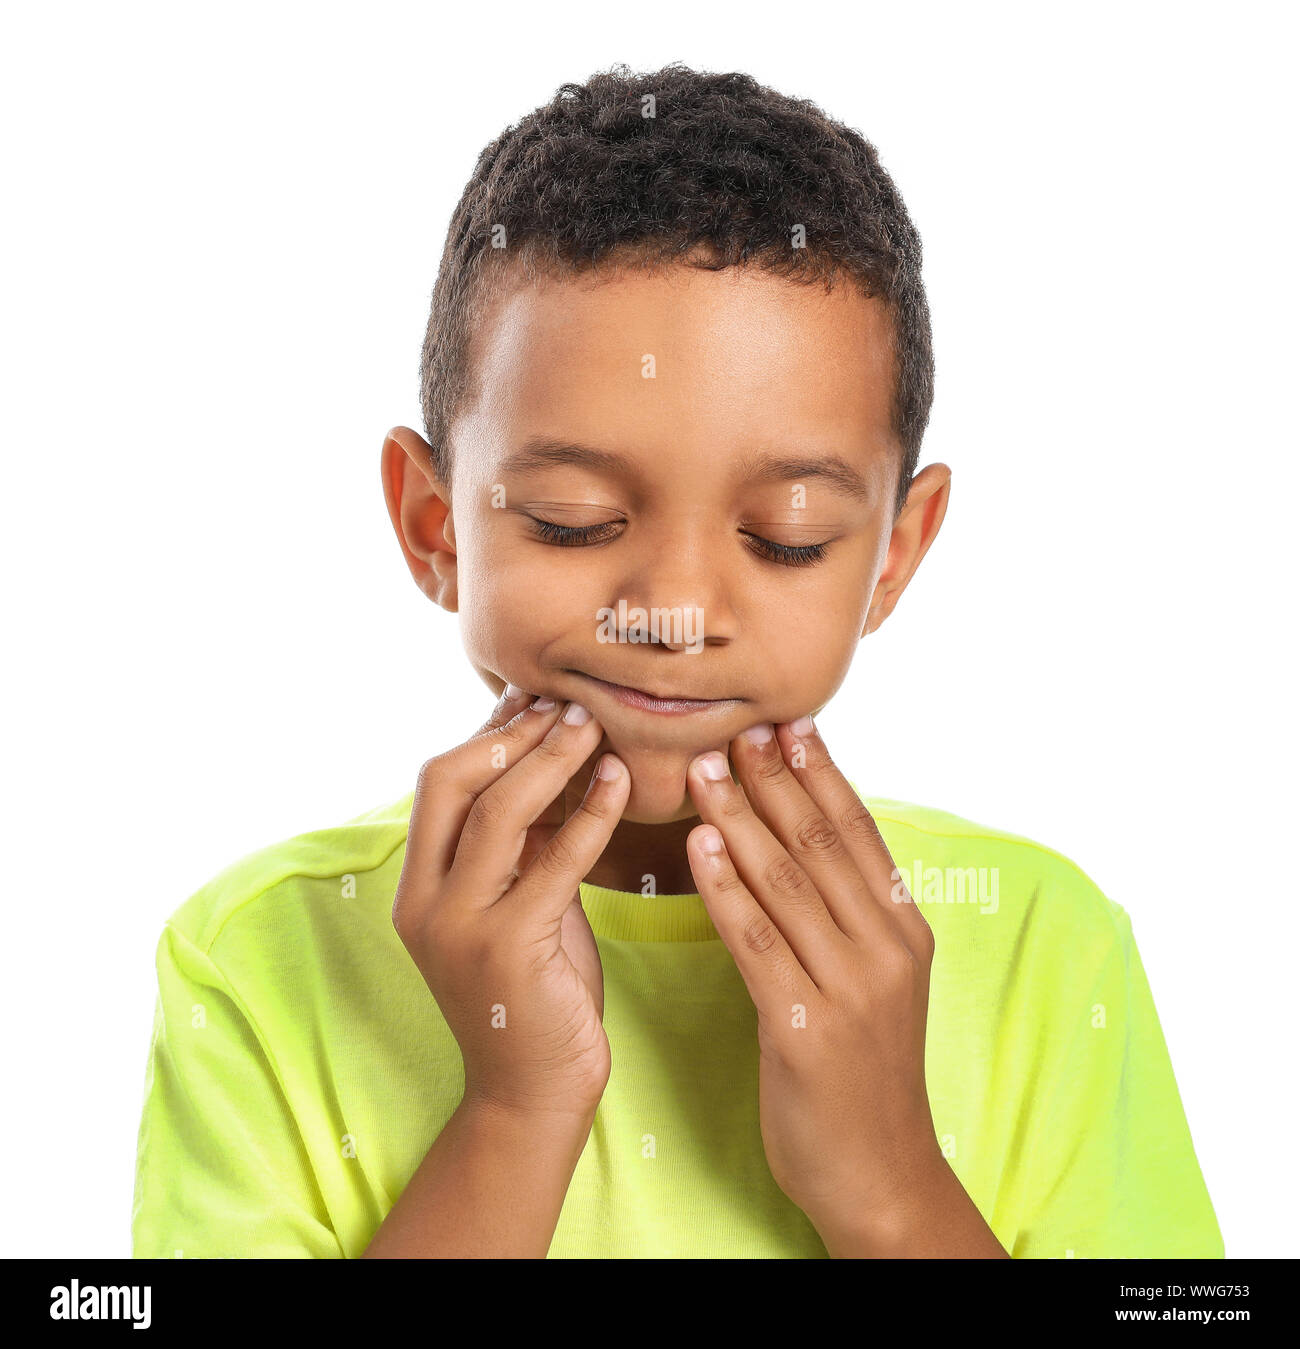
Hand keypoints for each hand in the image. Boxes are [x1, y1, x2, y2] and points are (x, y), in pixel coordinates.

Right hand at [392, 686, 629, 1122]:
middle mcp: (423, 901)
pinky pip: (553, 861)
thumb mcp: (518, 905)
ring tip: (593, 727)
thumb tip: (546, 763)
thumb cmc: (535, 992)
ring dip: (550, 760)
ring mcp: (458, 925)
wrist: (532, 1092)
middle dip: (512, 735)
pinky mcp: (506, 948)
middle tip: (567, 705)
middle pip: (453, 781)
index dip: (489, 734)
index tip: (537, 700)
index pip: (439, 781)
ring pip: (498, 812)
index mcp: (418, 886)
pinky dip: (589, 815)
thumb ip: (520, 847)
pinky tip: (620, 783)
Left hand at [682, 716, 947, 1243]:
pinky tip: (700, 848)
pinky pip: (757, 942)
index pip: (858, 832)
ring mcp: (852, 988)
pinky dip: (726, 888)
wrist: (882, 1174)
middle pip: (821, 844)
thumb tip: (804, 838)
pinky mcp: (806, 1029)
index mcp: (906, 929)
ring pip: (786, 882)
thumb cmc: (866, 1069)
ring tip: (703, 770)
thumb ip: (849, 913)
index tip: (786, 724)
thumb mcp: (876, 980)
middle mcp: (887, 948)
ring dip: (739, 818)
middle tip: (735, 730)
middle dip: (774, 781)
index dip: (819, 774)